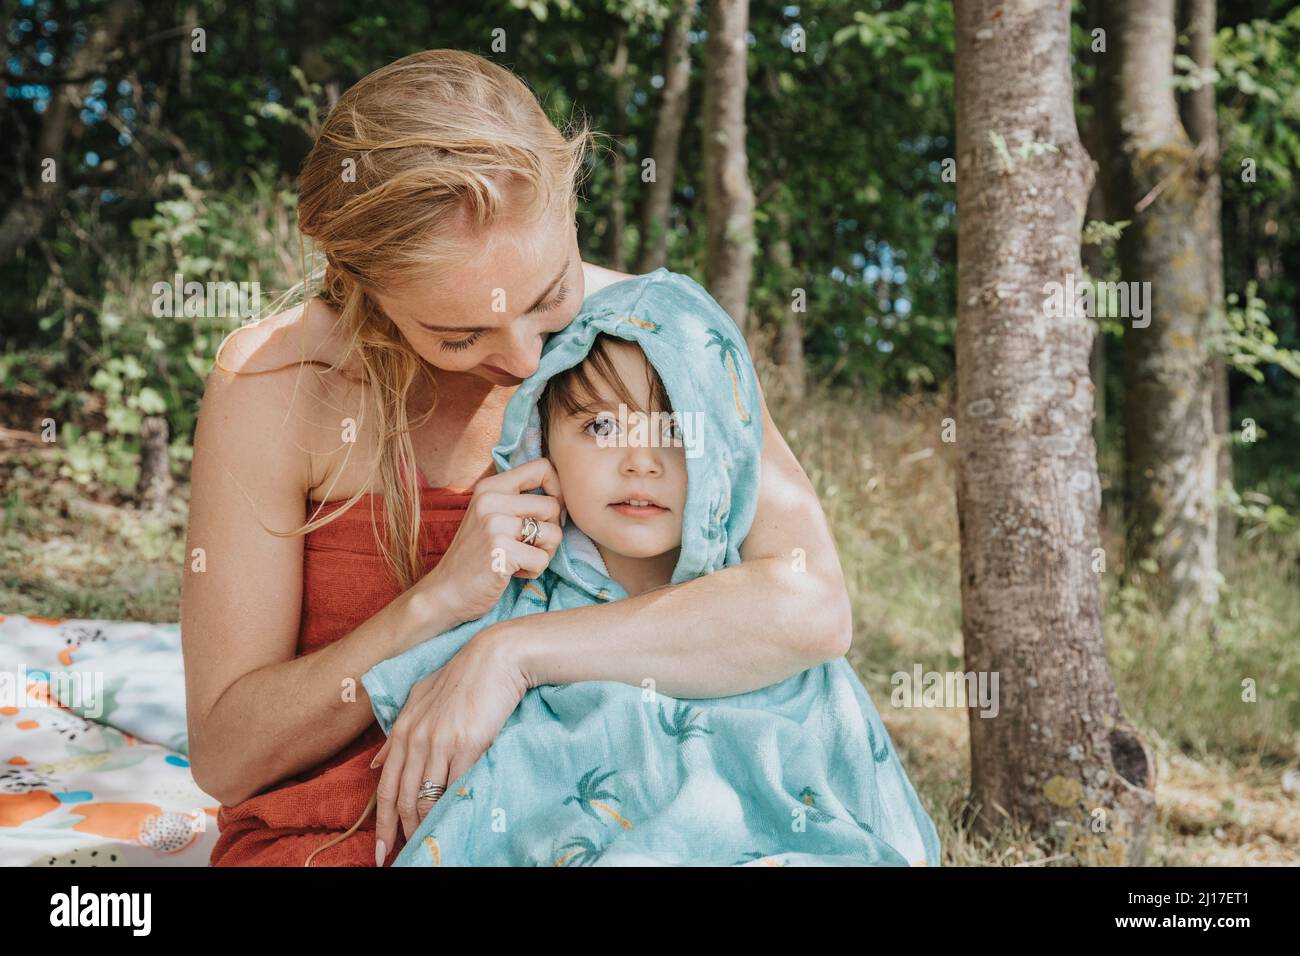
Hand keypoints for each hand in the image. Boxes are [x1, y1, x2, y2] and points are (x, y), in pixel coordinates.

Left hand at [371, 625, 526, 860]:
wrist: (496, 659)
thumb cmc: (462, 677)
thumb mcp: (419, 698)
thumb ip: (397, 732)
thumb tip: (374, 765)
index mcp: (402, 728)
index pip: (385, 786)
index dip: (382, 822)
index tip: (381, 849)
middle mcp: (416, 737)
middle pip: (403, 798)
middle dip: (401, 831)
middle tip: (403, 855)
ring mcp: (440, 742)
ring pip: (427, 797)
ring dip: (426, 825)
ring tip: (429, 845)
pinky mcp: (467, 744)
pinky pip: (454, 786)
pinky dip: (451, 809)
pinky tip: (453, 823)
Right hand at [416, 457, 565, 625]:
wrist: (445, 591)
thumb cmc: (476, 556)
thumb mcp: (491, 516)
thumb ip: (518, 501)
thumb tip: (564, 495)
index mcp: (490, 486)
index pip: (542, 467)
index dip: (557, 490)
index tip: (548, 514)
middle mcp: (491, 500)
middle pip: (553, 505)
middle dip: (550, 531)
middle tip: (529, 547)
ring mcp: (495, 525)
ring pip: (554, 533)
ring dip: (544, 553)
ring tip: (519, 559)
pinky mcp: (501, 551)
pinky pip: (542, 560)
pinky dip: (533, 571)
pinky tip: (510, 572)